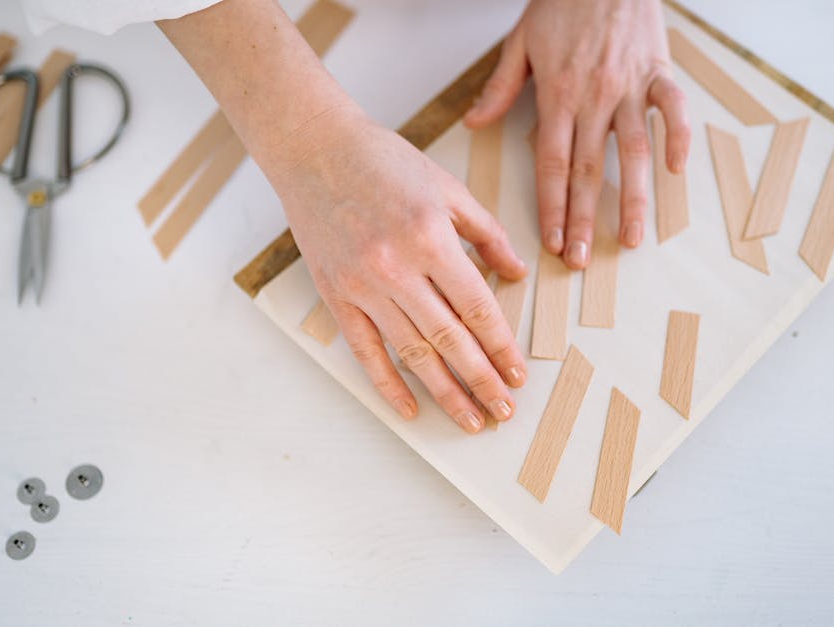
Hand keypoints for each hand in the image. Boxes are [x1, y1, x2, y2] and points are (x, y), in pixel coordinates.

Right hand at [272, 107, 529, 433]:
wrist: (315, 150)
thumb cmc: (384, 162)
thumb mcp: (448, 188)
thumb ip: (486, 233)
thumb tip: (515, 274)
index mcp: (432, 238)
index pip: (476, 308)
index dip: (501, 346)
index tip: (518, 374)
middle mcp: (397, 267)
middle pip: (449, 339)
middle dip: (481, 380)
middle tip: (504, 411)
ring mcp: (363, 285)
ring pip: (411, 352)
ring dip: (444, 391)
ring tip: (470, 418)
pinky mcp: (335, 294)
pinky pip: (364, 350)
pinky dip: (387, 384)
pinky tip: (409, 409)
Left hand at [464, 0, 690, 268]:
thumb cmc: (562, 2)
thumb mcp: (520, 41)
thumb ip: (500, 87)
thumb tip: (475, 124)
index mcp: (558, 94)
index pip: (552, 162)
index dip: (552, 205)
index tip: (552, 241)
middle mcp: (594, 97)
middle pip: (588, 169)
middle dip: (584, 219)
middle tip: (582, 260)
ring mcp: (630, 86)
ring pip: (633, 152)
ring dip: (634, 199)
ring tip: (633, 239)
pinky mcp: (659, 72)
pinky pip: (674, 110)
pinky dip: (678, 139)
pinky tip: (675, 173)